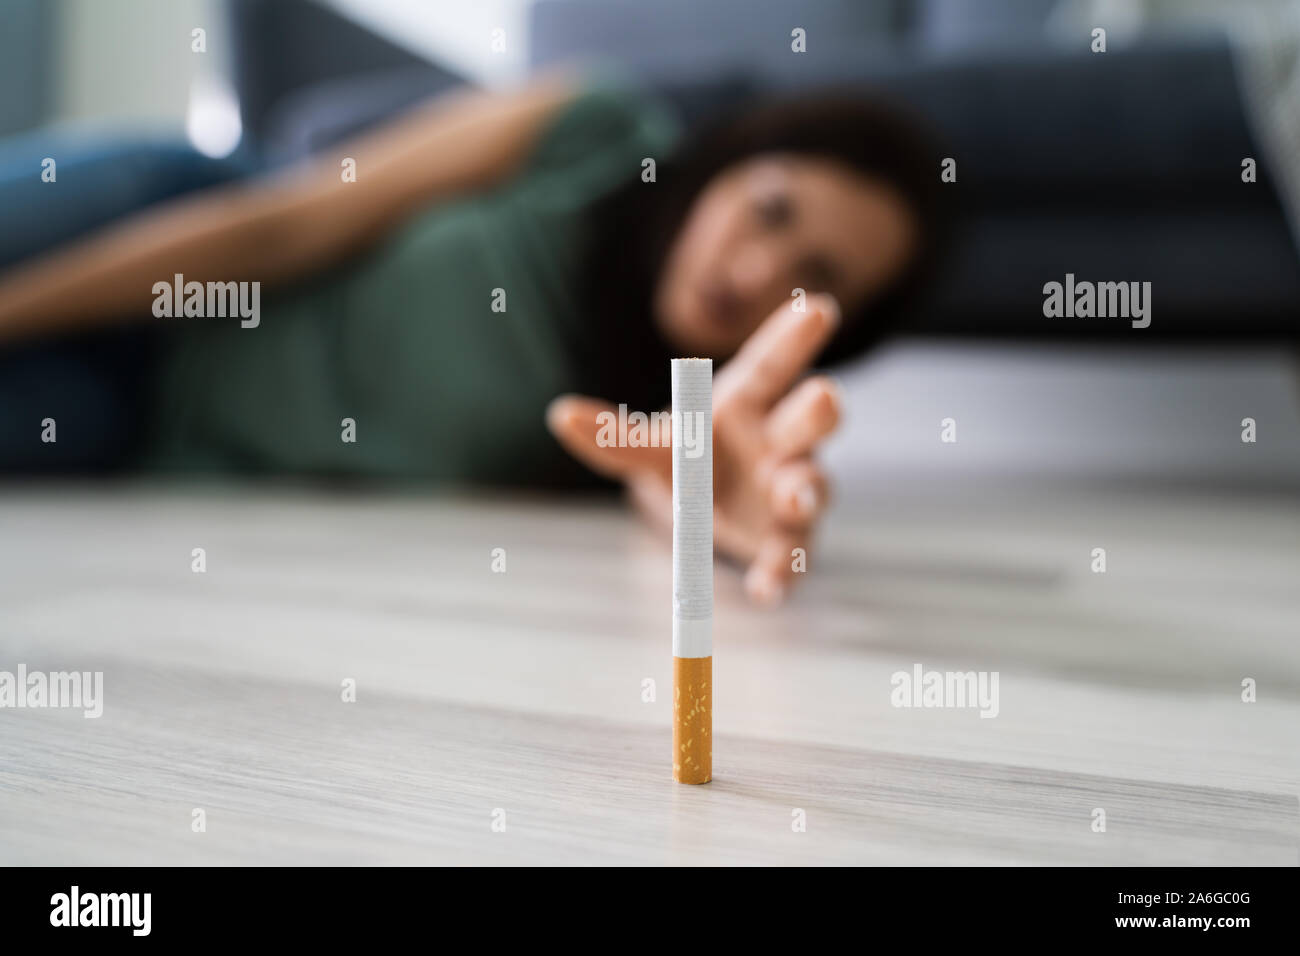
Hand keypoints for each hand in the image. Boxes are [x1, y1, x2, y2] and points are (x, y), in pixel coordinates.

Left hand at [547, 294, 842, 604]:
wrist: (708, 511)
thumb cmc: (693, 457)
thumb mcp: (656, 447)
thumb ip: (615, 435)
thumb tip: (559, 414)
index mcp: (748, 403)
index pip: (773, 364)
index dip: (793, 337)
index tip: (818, 306)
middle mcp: (781, 441)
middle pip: (809, 419)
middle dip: (819, 409)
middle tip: (824, 396)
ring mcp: (791, 490)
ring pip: (813, 483)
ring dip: (807, 490)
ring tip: (795, 500)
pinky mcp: (788, 538)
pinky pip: (793, 553)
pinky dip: (781, 570)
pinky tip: (766, 589)